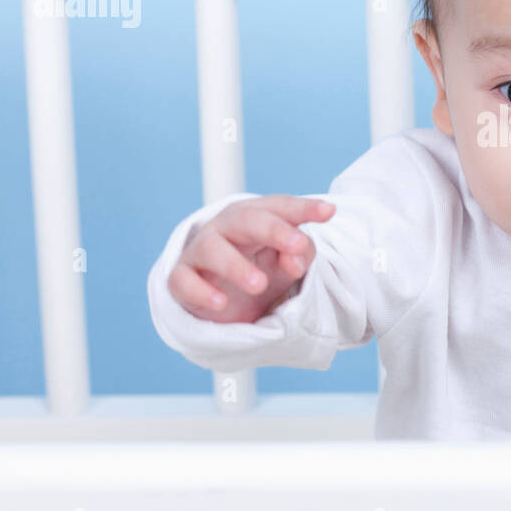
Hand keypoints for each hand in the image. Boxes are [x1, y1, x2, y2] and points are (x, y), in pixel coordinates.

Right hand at [169, 194, 335, 323]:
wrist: (224, 301)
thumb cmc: (260, 267)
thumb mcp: (288, 261)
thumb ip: (300, 253)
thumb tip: (296, 257)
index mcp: (255, 217)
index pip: (279, 207)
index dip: (303, 208)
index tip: (328, 212)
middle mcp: (226, 228)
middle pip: (246, 219)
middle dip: (273, 229)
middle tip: (296, 245)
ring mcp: (201, 252)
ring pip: (213, 249)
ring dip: (236, 266)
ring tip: (259, 284)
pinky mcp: (182, 279)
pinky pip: (184, 281)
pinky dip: (201, 292)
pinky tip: (221, 303)